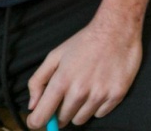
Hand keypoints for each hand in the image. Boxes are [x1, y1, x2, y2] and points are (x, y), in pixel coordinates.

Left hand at [26, 12, 142, 127]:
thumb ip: (38, 80)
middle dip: (61, 111)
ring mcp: (99, 94)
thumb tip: (32, 105)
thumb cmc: (85, 41)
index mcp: (62, 81)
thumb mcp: (55, 55)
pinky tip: (99, 88)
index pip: (41, 117)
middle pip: (62, 120)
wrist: (117, 29)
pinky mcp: (116, 95)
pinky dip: (97, 106)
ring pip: (80, 119)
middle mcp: (80, 91)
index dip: (36, 122)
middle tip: (68, 95)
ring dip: (79, 110)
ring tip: (85, 89)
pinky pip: (99, 114)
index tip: (37, 120)